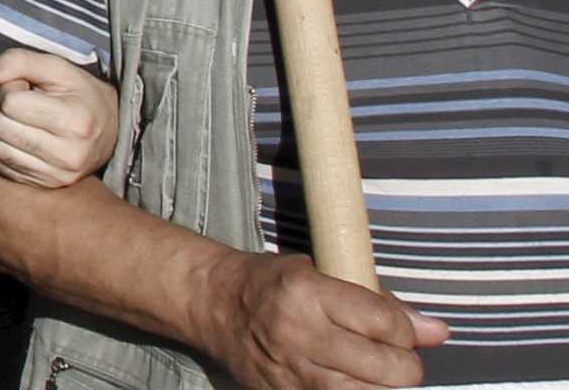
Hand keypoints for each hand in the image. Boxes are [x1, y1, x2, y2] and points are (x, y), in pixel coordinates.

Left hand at [0, 49, 115, 187]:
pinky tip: (23, 139)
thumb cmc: (79, 93)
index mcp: (75, 121)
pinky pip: (3, 166)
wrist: (110, 129)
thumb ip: (18, 61)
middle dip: (4, 110)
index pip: (10, 103)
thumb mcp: (55, 67)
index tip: (26, 87)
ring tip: (25, 122)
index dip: (11, 88)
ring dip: (3, 131)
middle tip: (25, 104)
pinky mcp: (48, 184)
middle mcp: (69, 154)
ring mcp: (60, 174)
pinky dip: (5, 149)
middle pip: (1, 126)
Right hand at [195, 249, 445, 389]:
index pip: (386, 324)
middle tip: (395, 356)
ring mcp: (292, 374)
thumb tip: (437, 332)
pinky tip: (352, 382)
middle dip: (405, 365)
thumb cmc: (271, 283)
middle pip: (388, 368)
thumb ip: (379, 303)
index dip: (409, 331)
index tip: (407, 331)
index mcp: (306, 292)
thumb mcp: (319, 273)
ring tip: (373, 371)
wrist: (214, 306)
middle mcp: (299, 334)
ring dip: (383, 386)